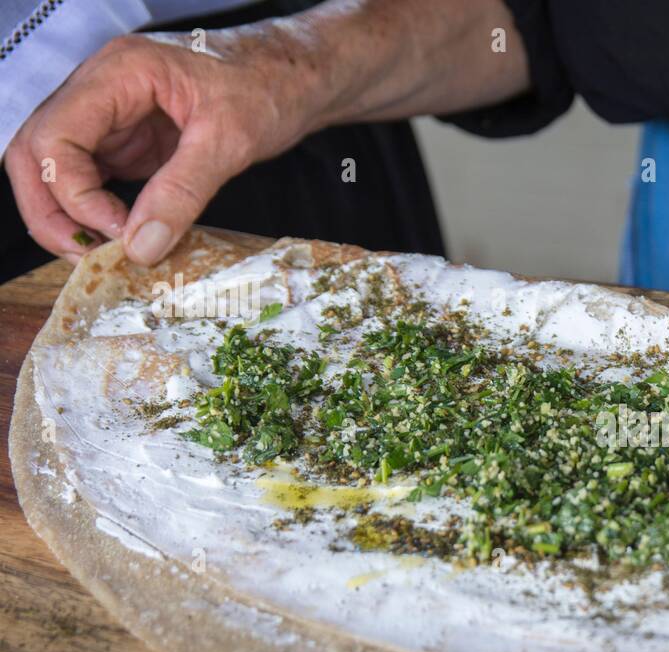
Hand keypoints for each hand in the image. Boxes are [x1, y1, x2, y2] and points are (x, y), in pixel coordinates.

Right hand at [3, 1, 526, 265]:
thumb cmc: (281, 80)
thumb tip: (141, 247)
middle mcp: (113, 95)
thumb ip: (179, 192)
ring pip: (79, 177)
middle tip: (98, 260)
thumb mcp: (232, 137)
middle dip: (60, 213)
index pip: (45, 139)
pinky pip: (119, 185)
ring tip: (125, 259)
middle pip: (45, 159)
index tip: (112, 237)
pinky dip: (124, 218)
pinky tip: (146, 244)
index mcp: (117, 76)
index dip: (62, 196)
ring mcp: (132, 121)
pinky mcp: (157, 144)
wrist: (322, 72)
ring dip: (92, 222)